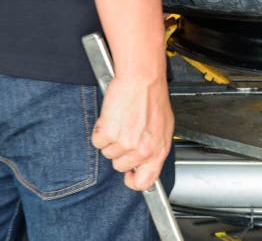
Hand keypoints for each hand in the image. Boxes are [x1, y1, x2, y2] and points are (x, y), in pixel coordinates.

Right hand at [91, 72, 172, 190]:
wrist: (142, 79)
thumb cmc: (153, 98)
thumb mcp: (163, 127)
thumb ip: (154, 147)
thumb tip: (146, 162)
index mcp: (159, 150)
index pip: (145, 182)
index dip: (134, 181)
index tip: (129, 175)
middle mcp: (143, 150)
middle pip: (120, 166)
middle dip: (120, 151)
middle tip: (127, 131)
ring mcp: (125, 143)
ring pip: (108, 153)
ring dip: (111, 138)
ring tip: (122, 121)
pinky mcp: (109, 133)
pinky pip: (98, 141)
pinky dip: (101, 129)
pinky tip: (113, 117)